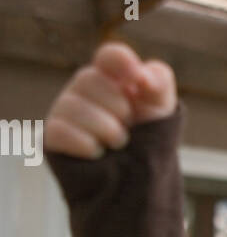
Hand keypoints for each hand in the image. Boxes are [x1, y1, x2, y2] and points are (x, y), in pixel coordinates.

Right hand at [44, 42, 176, 158]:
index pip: (109, 57)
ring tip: (118, 143)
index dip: (122, 62)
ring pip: (73, 105)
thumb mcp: (162, 108)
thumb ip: (159, 81)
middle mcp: (84, 89)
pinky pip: (59, 130)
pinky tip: (98, 152)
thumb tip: (140, 74)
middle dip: (117, 107)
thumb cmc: (148, 137)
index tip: (137, 80)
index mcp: (112, 76)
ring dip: (105, 128)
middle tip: (128, 126)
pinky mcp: (53, 137)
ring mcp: (65, 111)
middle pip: (88, 79)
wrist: (137, 180)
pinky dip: (85, 143)